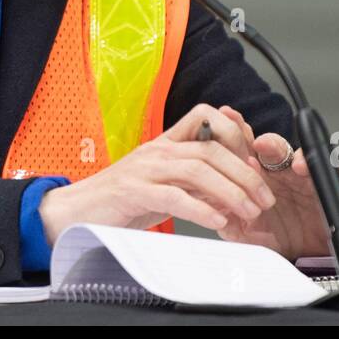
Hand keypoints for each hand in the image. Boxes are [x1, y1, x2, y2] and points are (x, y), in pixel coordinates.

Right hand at [38, 103, 276, 245]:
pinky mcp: (133, 192)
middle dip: (244, 172)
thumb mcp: (163, 186)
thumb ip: (194, 183)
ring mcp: (144, 169)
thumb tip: (231, 188)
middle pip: (211, 148)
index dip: (236, 133)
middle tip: (264, 196)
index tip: (256, 161)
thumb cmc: (120, 201)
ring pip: (197, 169)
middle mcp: (157, 150)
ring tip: (249, 211)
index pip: (207, 118)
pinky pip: (174, 196)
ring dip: (230, 191)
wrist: (75, 213)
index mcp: (165, 143)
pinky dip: (200, 209)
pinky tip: (217, 221)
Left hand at [211, 105, 338, 259]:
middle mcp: (280, 171)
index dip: (238, 135)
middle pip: (275, 149)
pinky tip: (322, 177)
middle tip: (262, 144)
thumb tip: (209, 212)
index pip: (247, 149)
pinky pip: (335, 175)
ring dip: (302, 157)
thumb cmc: (274, 235)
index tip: (228, 122)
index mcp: (257, 174)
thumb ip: (228, 221)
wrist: (303, 254)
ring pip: (305, 157)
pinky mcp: (327, 189)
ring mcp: (304, 178)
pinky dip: (333, 173)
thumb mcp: (246, 232)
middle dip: (270, 143)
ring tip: (298, 165)